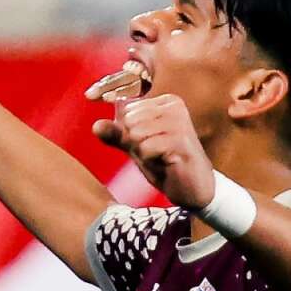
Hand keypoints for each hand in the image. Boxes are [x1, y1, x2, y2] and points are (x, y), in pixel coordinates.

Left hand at [103, 91, 219, 210]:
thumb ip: (115, 135)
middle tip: (158, 152)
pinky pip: (146, 148)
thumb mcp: (135, 146)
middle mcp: (174, 107)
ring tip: (163, 157)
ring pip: (136, 134)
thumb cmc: (166, 163)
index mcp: (165, 102)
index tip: (153, 142)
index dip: (130, 133)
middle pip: (129, 121)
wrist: (193, 189)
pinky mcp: (182, 141)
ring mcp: (181, 123)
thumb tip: (96, 126)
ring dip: (144, 152)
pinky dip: (151, 160)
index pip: (125, 111)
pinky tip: (168, 163)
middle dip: (136, 143)